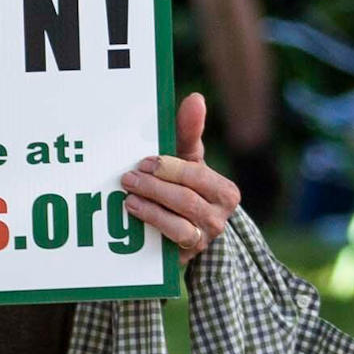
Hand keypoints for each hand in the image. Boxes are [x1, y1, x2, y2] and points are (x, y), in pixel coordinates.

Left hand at [117, 93, 243, 257]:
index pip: (196, 175)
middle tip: (128, 178)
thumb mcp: (187, 161)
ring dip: (150, 208)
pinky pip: (171, 241)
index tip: (143, 162)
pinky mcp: (187, 255)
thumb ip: (190, 132)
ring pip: (179, 223)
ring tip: (128, 198)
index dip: (168, 168)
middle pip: (186, 199)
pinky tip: (133, 214)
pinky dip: (151, 225)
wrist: (183, 232)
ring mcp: (205, 239)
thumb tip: (195, 98)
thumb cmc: (184, 187)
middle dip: (154, 187)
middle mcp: (221, 217)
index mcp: (225, 191)